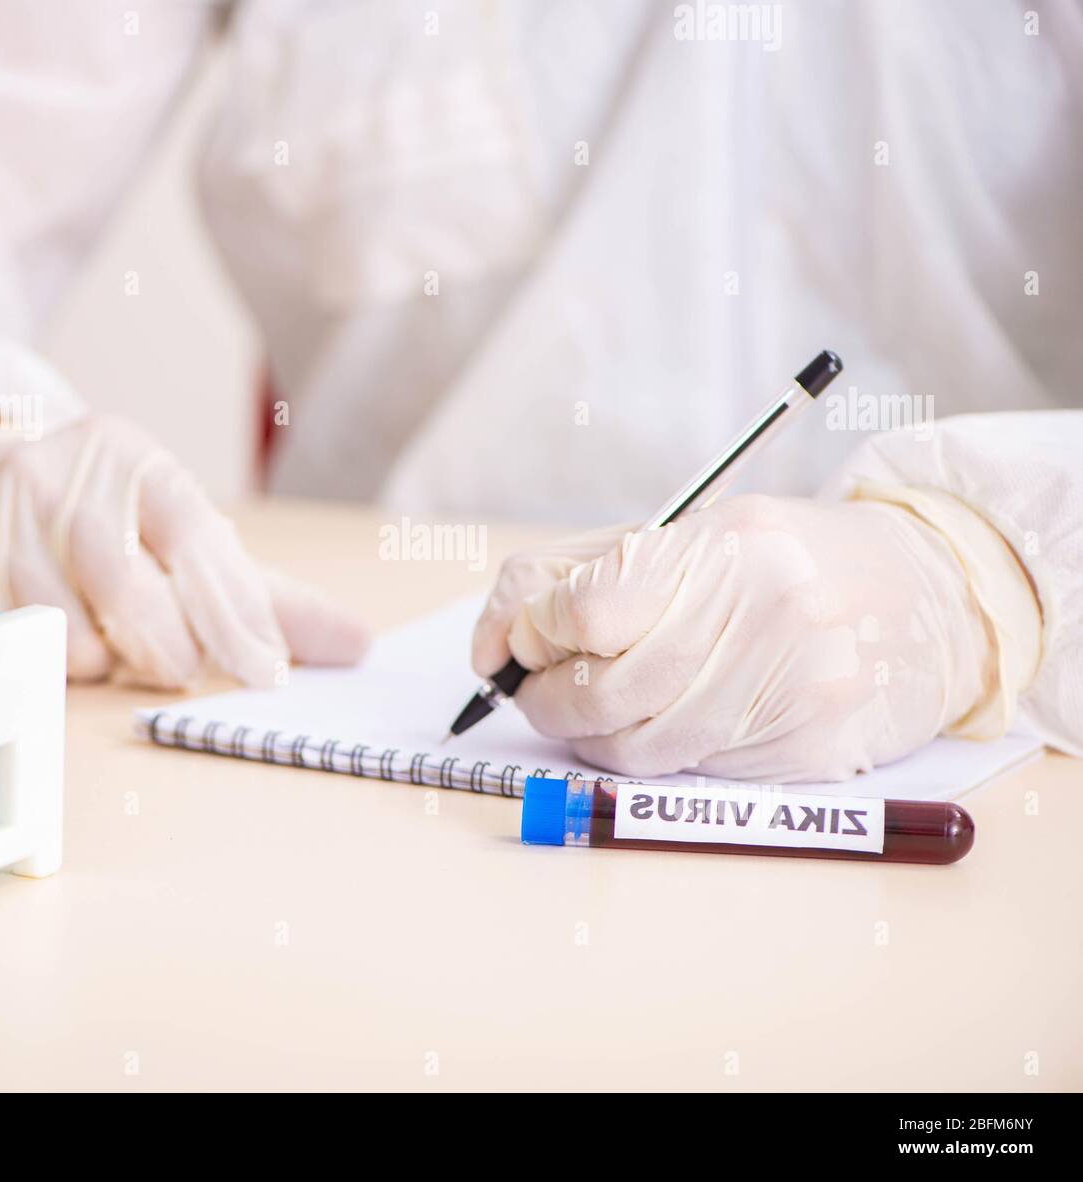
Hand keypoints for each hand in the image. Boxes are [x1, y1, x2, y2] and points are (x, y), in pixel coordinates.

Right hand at [0, 415, 369, 687]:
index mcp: (135, 457)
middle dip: (168, 642)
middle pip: (125, 579)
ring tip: (118, 651)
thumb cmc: (112, 519)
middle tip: (186, 671)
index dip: (234, 609)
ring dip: (104, 656)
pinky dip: (51, 659)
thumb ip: (264, 596)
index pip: (195, 534)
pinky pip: (12, 638)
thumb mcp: (185, 539)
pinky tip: (69, 646)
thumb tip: (357, 644)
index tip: (267, 671)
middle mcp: (65, 472)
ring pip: (63, 618)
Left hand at [473, 495, 996, 781]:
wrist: (930, 593)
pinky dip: (662, 758)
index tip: (527, 642)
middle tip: (533, 697)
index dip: (540, 633)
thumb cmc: (787, 562)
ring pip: (644, 746)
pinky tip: (664, 729)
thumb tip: (497, 640)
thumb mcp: (696, 534)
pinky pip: (698, 772)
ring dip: (593, 742)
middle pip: (607, 689)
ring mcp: (800, 684)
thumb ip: (586, 572)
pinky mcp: (816, 746)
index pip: (590, 608)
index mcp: (727, 543)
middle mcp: (769, 609)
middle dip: (548, 702)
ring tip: (587, 720)